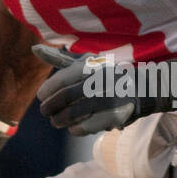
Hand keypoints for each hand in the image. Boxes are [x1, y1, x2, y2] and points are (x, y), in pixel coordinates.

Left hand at [33, 44, 176, 135]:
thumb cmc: (105, 77)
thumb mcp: (85, 64)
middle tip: (46, 112)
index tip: (42, 97)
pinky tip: (72, 128)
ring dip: (61, 120)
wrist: (142, 90)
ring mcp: (109, 99)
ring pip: (75, 113)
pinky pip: (87, 126)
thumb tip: (34, 49)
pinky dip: (75, 128)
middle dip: (52, 107)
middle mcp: (101, 80)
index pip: (63, 78)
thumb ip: (60, 59)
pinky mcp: (115, 116)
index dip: (48, 90)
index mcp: (93, 66)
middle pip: (67, 97)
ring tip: (56, 122)